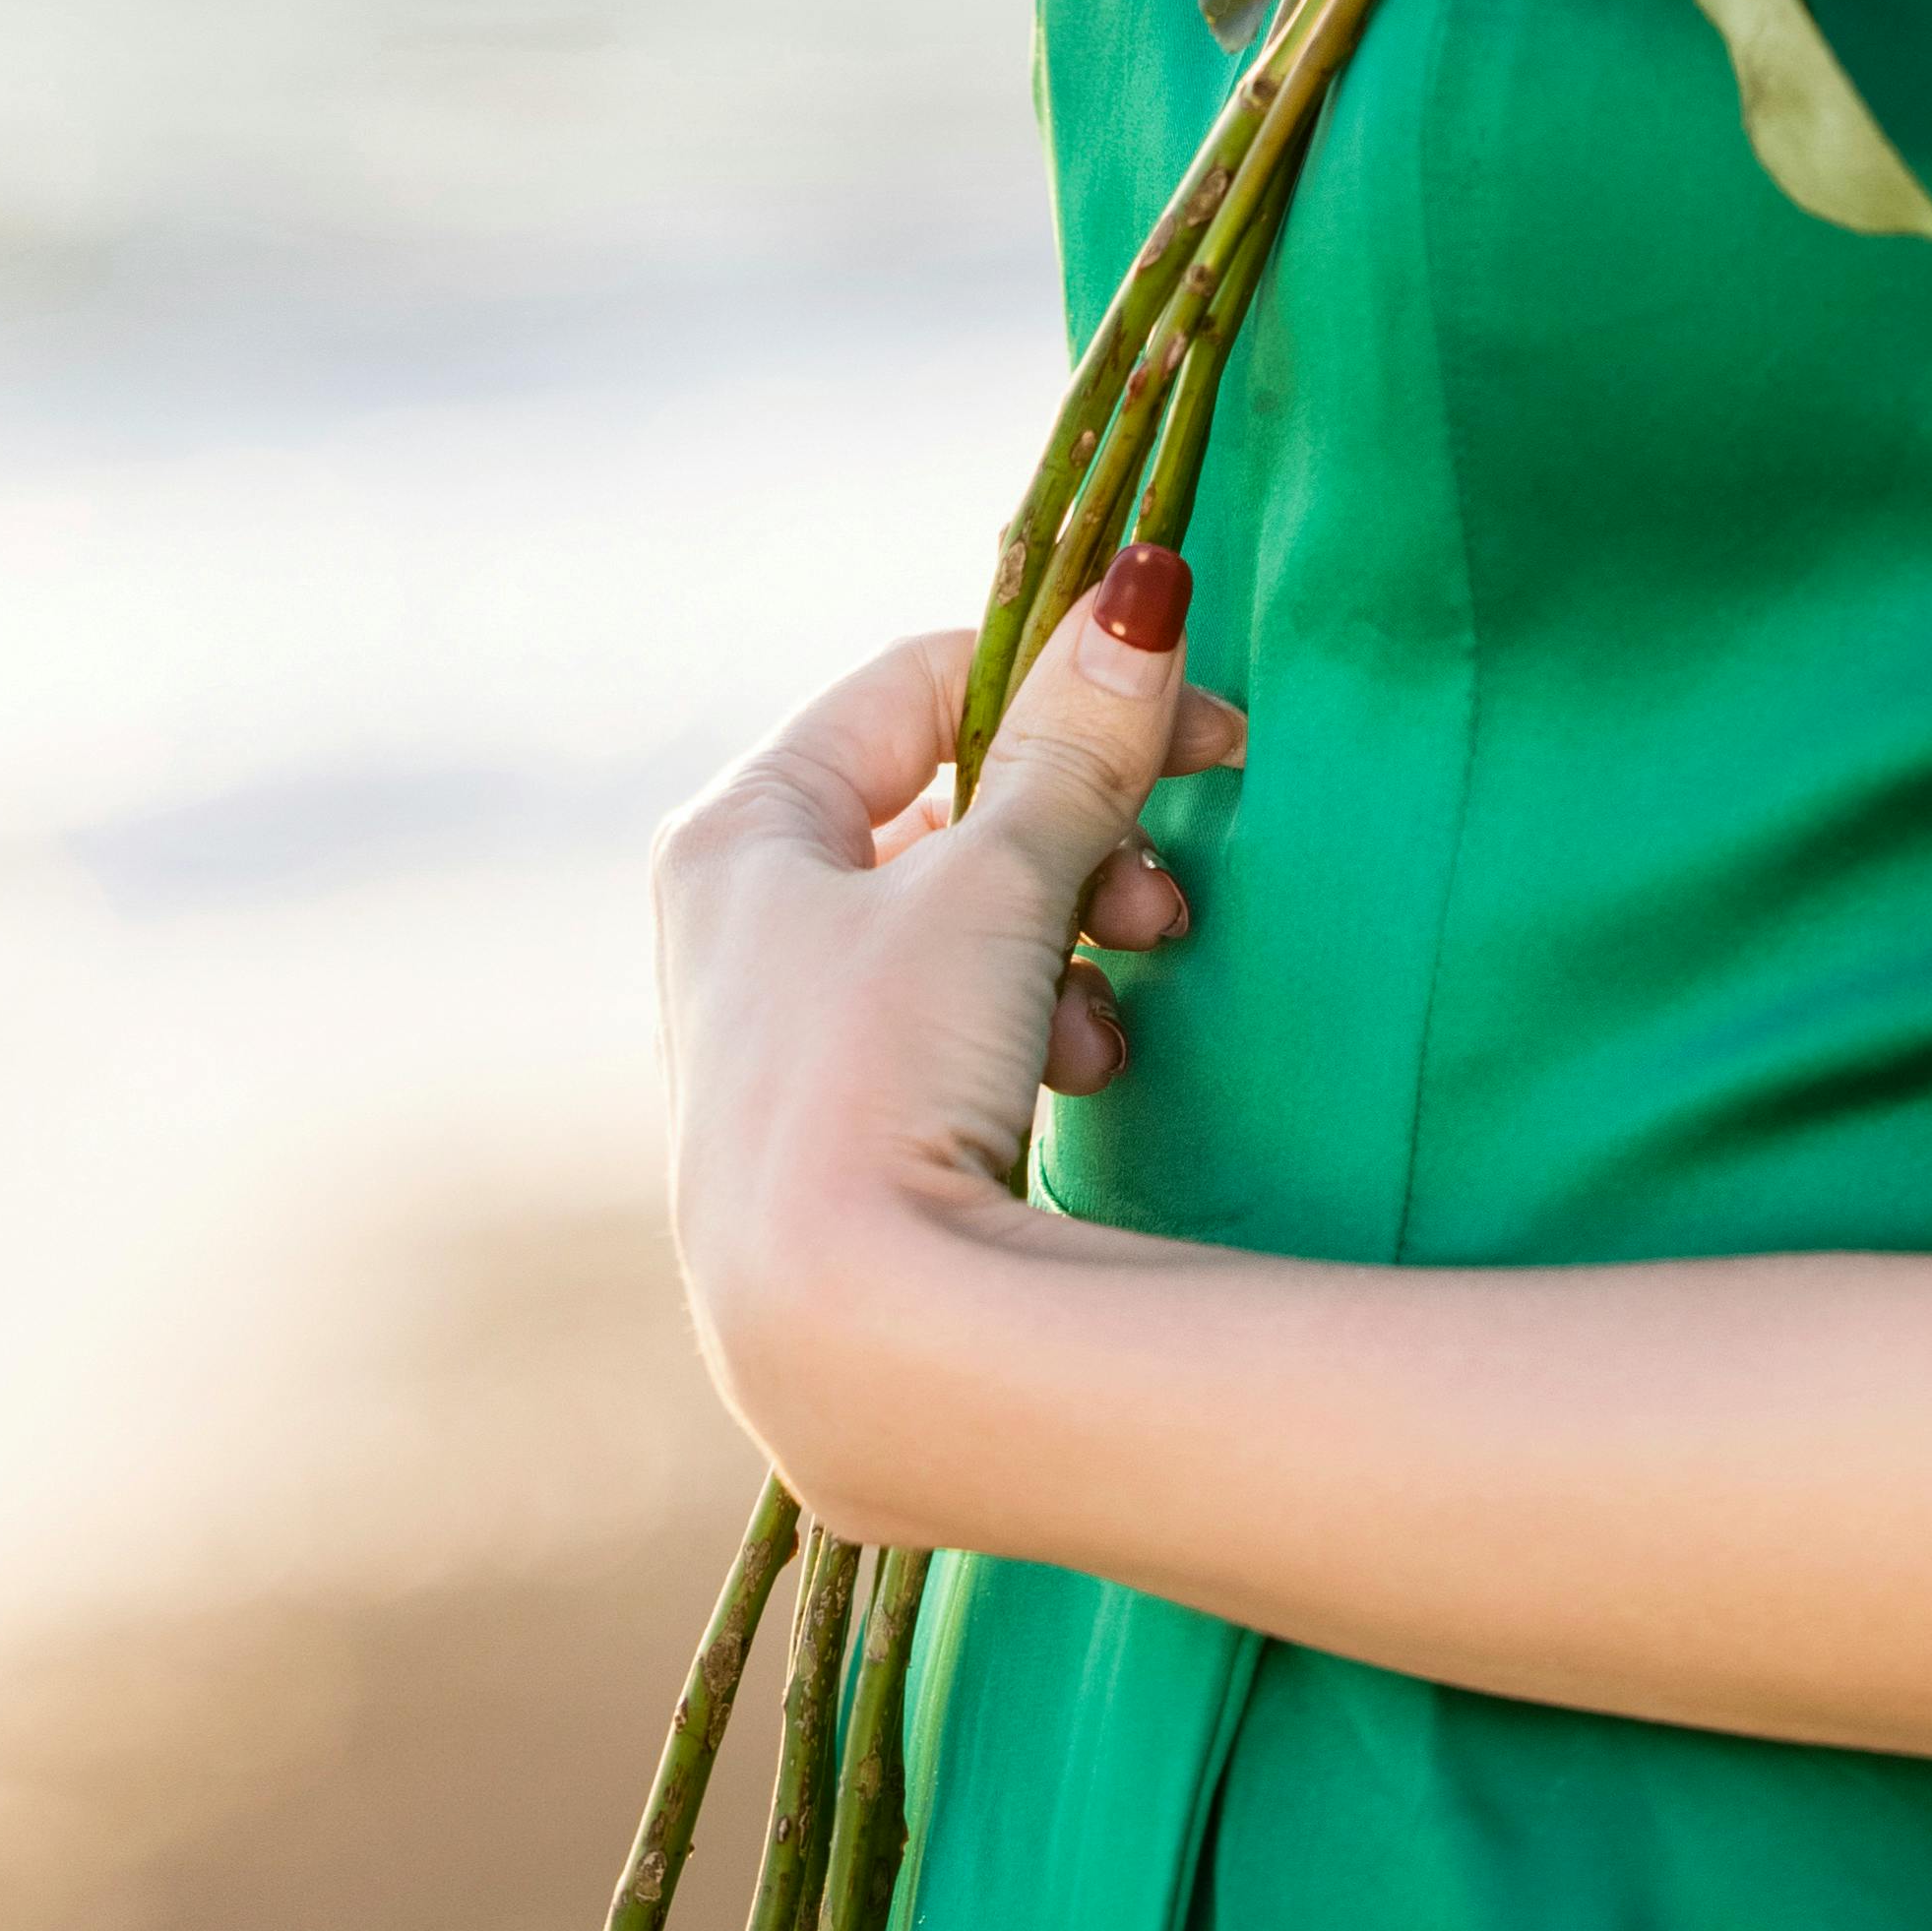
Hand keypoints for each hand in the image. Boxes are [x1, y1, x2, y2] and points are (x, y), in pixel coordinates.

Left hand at [651, 568, 1246, 1519]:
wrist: (849, 1348)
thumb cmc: (884, 1075)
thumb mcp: (996, 886)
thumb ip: (1077, 741)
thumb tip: (1144, 582)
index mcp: (735, 832)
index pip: (915, 686)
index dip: (1063, 685)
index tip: (1197, 723)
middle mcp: (733, 927)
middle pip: (943, 812)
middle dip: (1075, 838)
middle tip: (1163, 886)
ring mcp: (779, 1046)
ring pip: (962, 928)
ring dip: (1067, 939)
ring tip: (1119, 998)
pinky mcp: (837, 1148)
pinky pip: (956, 1032)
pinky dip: (1034, 1029)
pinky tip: (1084, 1075)